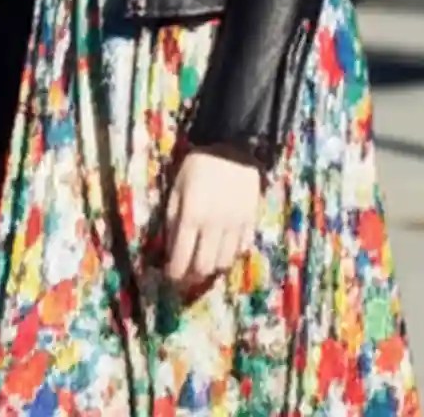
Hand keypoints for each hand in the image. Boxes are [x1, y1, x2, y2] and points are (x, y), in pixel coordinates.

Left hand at [165, 146, 261, 288]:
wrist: (232, 146)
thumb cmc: (197, 166)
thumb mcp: (176, 189)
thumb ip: (172, 219)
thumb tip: (171, 249)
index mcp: (192, 216)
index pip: (182, 259)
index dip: (175, 274)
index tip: (171, 276)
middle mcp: (214, 226)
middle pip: (204, 267)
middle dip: (193, 277)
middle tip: (187, 274)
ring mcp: (236, 224)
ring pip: (225, 262)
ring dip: (213, 268)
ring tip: (205, 263)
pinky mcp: (252, 220)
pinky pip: (243, 248)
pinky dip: (232, 254)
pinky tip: (224, 249)